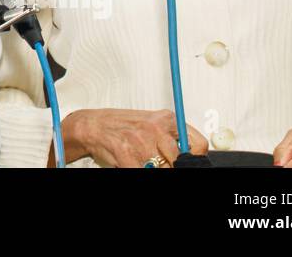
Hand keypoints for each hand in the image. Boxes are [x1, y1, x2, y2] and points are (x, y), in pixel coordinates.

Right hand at [61, 108, 208, 167]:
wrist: (93, 125)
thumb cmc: (122, 125)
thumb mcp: (151, 123)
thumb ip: (171, 136)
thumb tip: (190, 153)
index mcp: (166, 119)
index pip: (198, 144)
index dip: (195, 157)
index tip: (188, 162)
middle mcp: (155, 128)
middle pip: (179, 160)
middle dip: (169, 164)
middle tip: (158, 161)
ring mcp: (141, 141)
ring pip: (162, 168)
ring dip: (152, 167)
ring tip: (142, 160)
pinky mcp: (127, 154)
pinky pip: (142, 171)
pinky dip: (137, 168)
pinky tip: (132, 162)